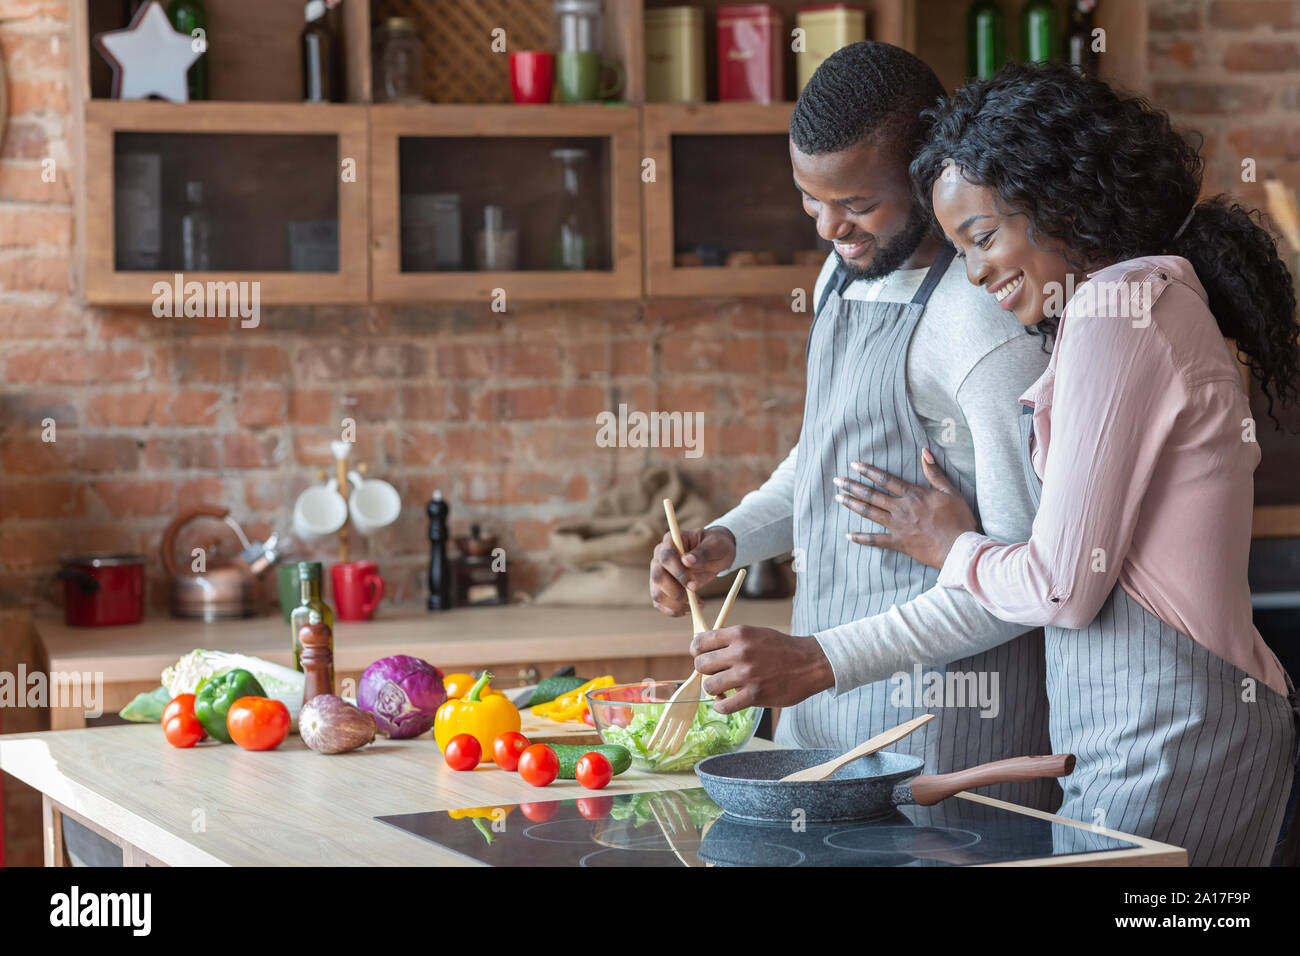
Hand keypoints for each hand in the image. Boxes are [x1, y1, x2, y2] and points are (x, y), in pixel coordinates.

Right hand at [649, 526, 736, 616]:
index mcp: (671, 541)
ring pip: (657, 593)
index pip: (666, 557)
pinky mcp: (662, 587)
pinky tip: (689, 609)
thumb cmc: (716, 546)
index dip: (677, 572)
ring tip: (697, 604)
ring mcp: (659, 572)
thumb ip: (703, 552)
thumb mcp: (716, 545)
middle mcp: (660, 556)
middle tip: (694, 596)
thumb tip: (687, 560)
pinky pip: (660, 603)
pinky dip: (673, 610)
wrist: (716, 554)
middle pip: (657, 576)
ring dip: (675, 604)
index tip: (692, 584)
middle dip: (675, 591)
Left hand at [690, 625, 833, 713]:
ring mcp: (746, 675)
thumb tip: (701, 643)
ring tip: (723, 688)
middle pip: (701, 665)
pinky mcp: (754, 695)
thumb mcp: (755, 633)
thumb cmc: (781, 648)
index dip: (697, 651)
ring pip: (709, 686)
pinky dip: (721, 706)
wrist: (810, 663)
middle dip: (705, 671)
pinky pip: (723, 706)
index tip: (701, 656)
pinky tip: (727, 702)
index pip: (700, 642)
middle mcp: (740, 653)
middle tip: (716, 673)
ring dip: (713, 689)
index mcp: (739, 634)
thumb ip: (730, 639)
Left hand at [834, 449, 976, 569]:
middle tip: (837, 480)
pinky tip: (848, 535)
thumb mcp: (950, 491)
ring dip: (852, 504)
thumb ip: (934, 472)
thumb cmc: (959, 519)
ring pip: (870, 513)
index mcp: (913, 494)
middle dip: (852, 486)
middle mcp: (901, 508)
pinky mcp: (898, 543)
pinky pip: (875, 540)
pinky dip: (861, 538)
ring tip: (838, 498)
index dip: (868, 471)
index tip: (854, 465)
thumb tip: (924, 452)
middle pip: (872, 495)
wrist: (960, 547)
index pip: (885, 479)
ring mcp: (897, 526)